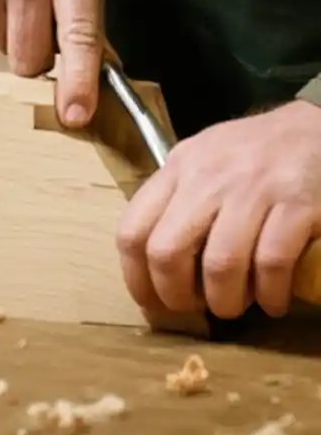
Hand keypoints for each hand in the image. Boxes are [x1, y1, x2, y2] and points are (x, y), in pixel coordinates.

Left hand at [115, 100, 320, 318]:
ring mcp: (253, 189)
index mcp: (177, 169)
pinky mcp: (298, 204)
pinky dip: (270, 294)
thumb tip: (155, 267)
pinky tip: (273, 301)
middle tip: (195, 308)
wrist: (320, 126)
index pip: (132, 231)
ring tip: (234, 306)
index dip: (136, 279)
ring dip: (225, 301)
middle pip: (167, 251)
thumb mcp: (203, 162)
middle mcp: (208, 177)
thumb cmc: (255, 153)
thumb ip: (176, 202)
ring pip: (220, 264)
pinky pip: (272, 264)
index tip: (152, 302)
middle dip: (176, 295)